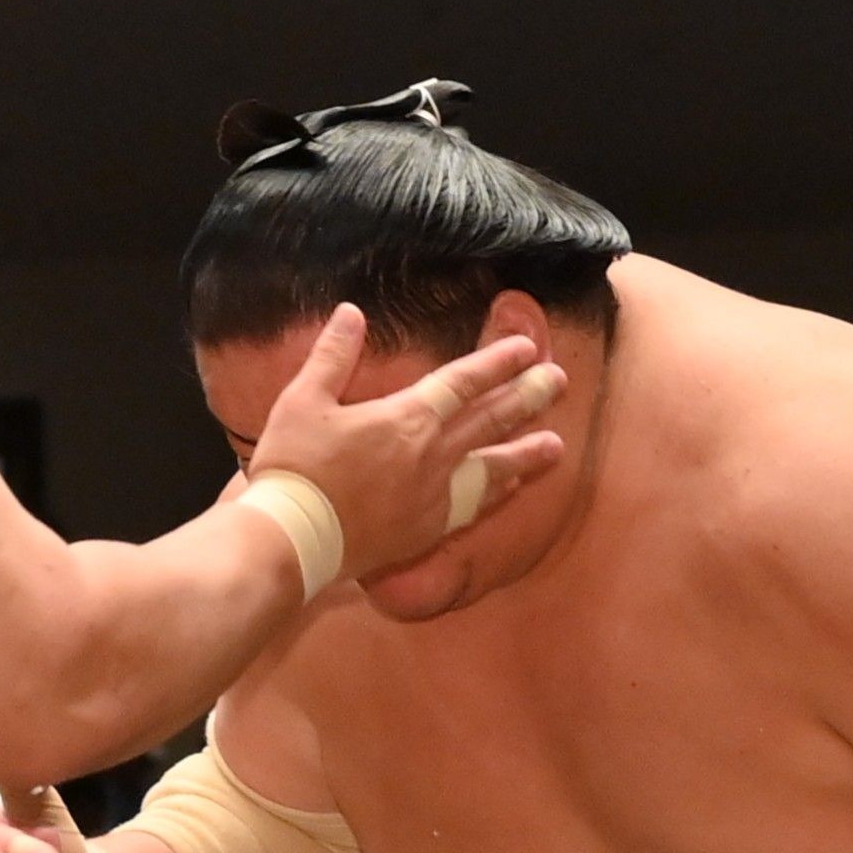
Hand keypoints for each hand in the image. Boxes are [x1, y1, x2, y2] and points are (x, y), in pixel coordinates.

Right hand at [246, 307, 569, 586]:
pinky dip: (496, 494)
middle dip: (527, 397)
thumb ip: (333, 355)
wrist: (293, 539)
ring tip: (556, 444)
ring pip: (491, 468)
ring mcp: (433, 497)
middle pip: (489, 420)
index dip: (497, 362)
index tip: (527, 348)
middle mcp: (431, 456)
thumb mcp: (303, 399)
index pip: (462, 382)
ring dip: (525, 453)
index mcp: (405, 418)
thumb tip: (351, 313)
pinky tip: (510, 489)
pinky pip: (473, 508)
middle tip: (558, 381)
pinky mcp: (425, 531)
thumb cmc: (294, 467)